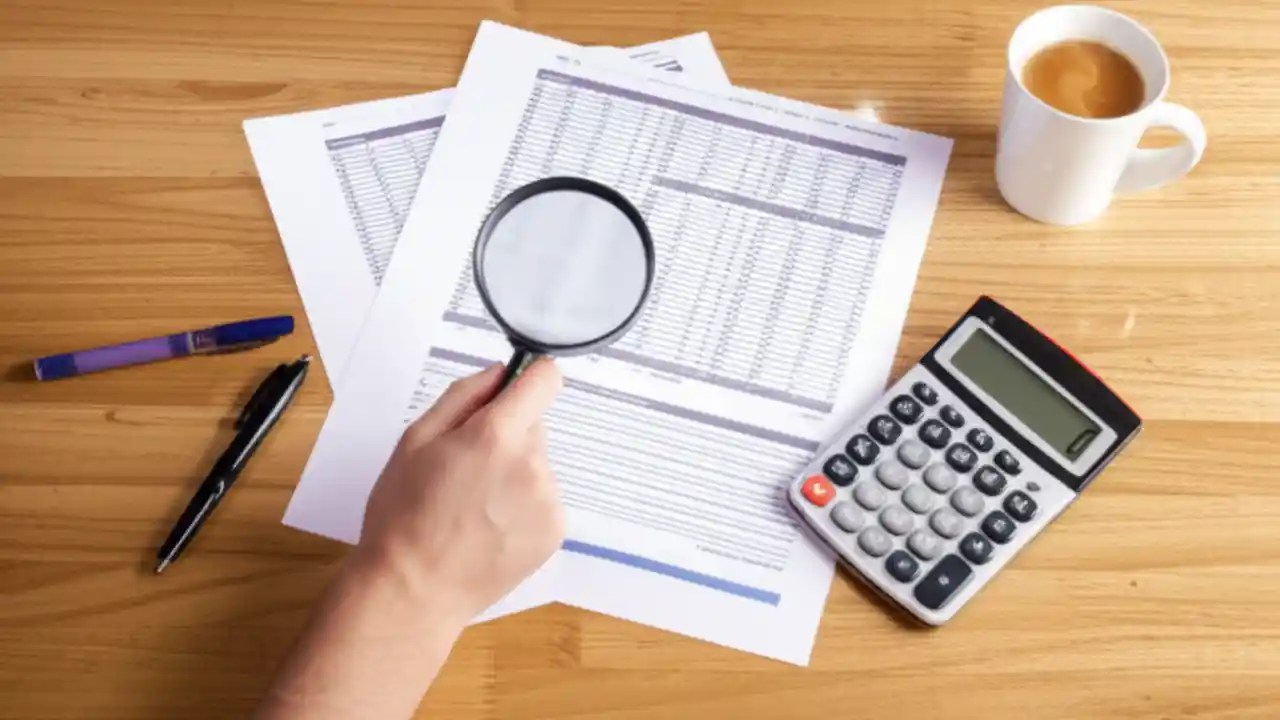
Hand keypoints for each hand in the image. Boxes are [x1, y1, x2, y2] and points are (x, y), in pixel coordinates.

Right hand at [355, 359, 565, 624]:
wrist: (414, 591)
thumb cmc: (403, 514)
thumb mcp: (415, 440)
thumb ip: (463, 397)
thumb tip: (501, 373)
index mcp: (496, 435)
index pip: (546, 380)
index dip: (529, 380)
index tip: (511, 394)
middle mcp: (532, 464)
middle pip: (534, 426)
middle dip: (506, 436)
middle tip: (466, 469)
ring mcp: (548, 501)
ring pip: (537, 464)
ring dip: (514, 474)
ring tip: (474, 506)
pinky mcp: (555, 532)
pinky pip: (543, 499)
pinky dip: (522, 506)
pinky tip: (489, 528)